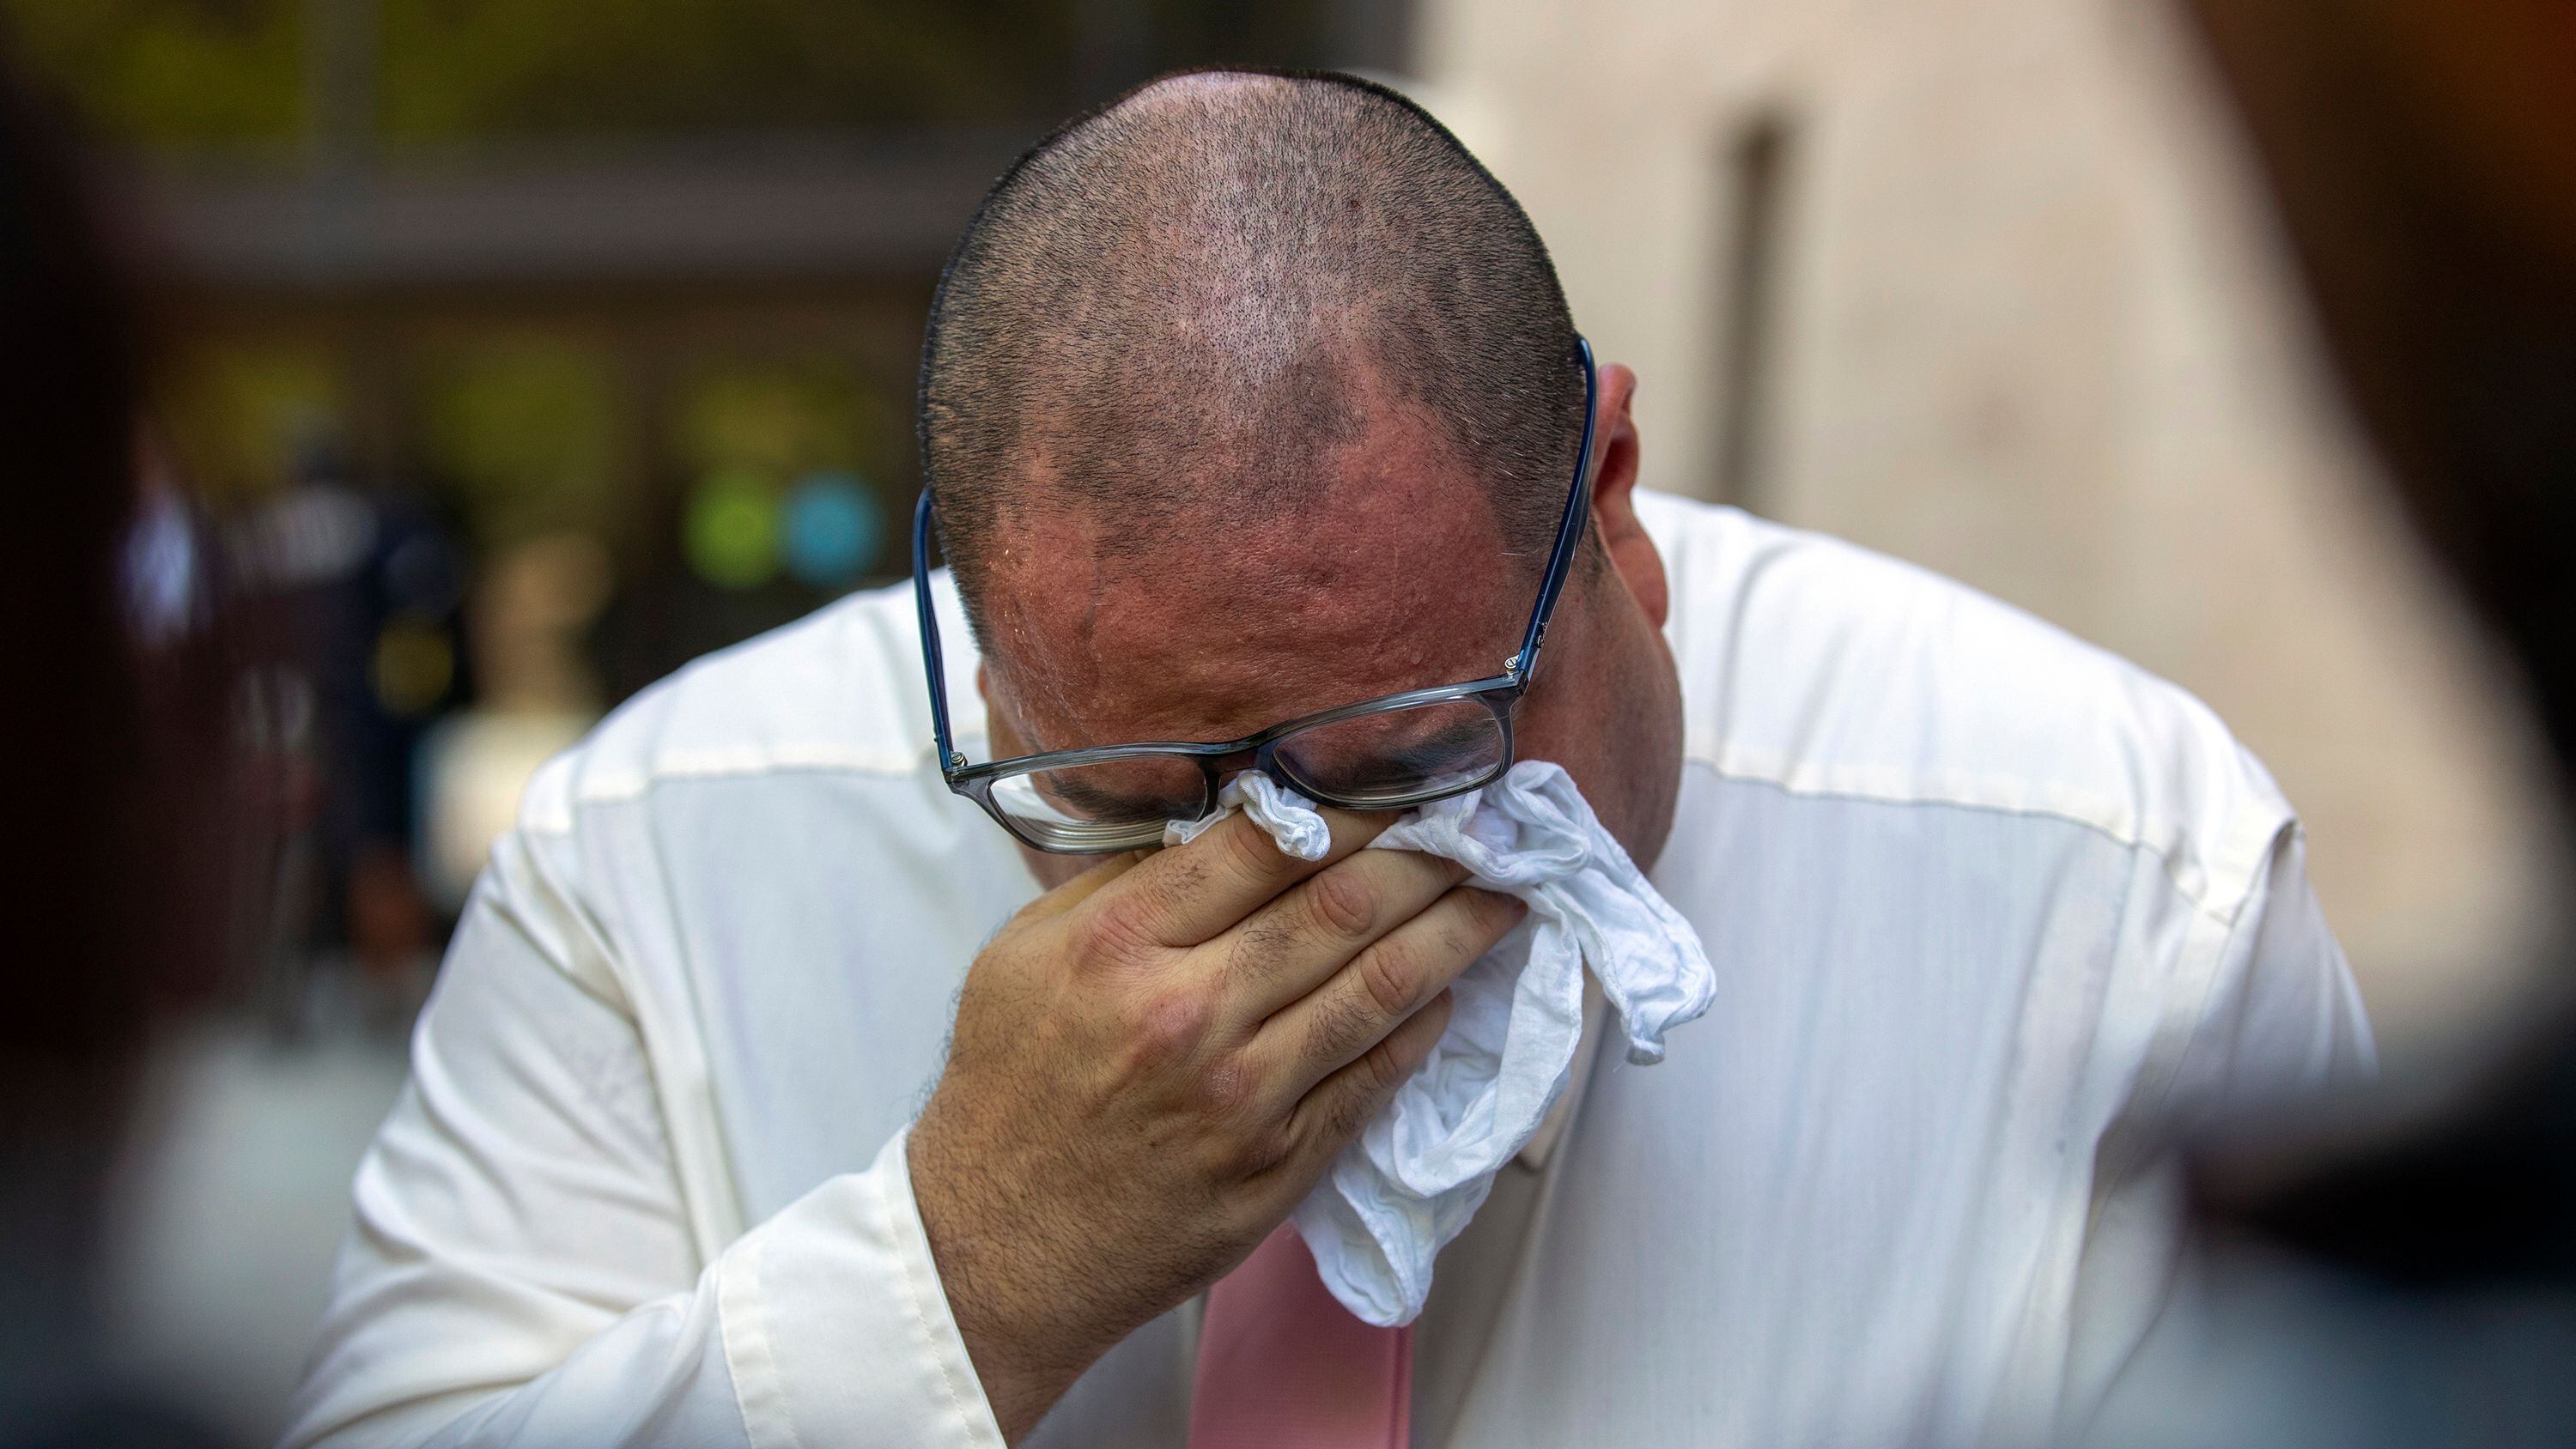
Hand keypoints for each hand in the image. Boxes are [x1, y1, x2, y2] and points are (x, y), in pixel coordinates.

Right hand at [906, 808, 1523, 1440]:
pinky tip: (1454, 989)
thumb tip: (1229, 818)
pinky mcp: (1276, 1166)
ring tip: (1504, 894)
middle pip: (1341, 908)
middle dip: (1427, 855)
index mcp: (1118, 944)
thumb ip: (1123, 881)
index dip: (1352, 800)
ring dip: (1455, 933)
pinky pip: (1373, 1079)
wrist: (995, 1246)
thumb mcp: (1025, 955)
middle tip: (1484, 823)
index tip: (1405, 774)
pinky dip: (1423, 1026)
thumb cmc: (1007, 1088)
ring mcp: (1241, 1097)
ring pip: (1378, 989)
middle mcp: (1187, 1014)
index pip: (1265, 844)